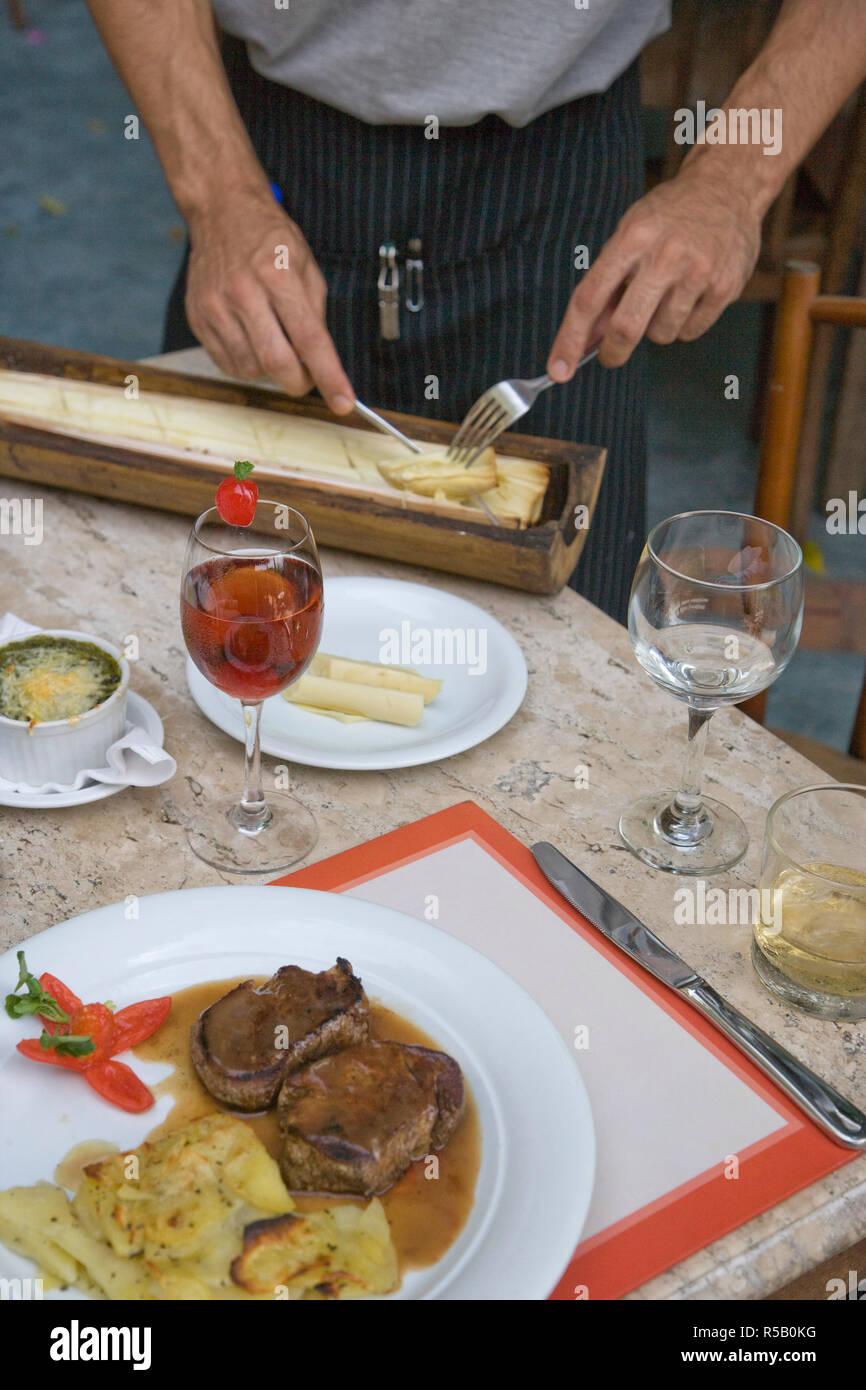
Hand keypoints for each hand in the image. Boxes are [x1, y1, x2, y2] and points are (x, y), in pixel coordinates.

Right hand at [185, 191, 354, 412]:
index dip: (329, 376)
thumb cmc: (269, 238)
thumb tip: (320, 360)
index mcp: (278, 275)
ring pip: (250, 368)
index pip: (309, 338)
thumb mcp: (306, 265)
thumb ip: (316, 313)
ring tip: (275, 345)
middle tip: (306, 378)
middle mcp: (244, 292)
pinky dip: (246, 363)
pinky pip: (226, 363)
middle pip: (276, 361)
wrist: (221, 212)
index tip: (343, 403)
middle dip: (298, 381)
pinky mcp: (198, 317)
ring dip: (270, 370)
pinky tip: (252, 342)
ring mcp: (216, 305)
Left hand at [547, 163, 762, 374]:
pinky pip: (690, 332)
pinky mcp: (725, 287)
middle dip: (613, 353)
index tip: (559, 370)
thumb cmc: (670, 216)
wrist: (729, 187)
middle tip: (610, 356)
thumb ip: (608, 285)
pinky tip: (690, 295)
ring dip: (656, 328)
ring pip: (661, 334)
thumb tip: (589, 337)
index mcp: (633, 237)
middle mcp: (665, 254)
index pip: (590, 298)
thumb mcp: (630, 236)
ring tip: (666, 296)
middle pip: (626, 327)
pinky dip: (683, 324)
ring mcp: (699, 271)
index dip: (570, 340)